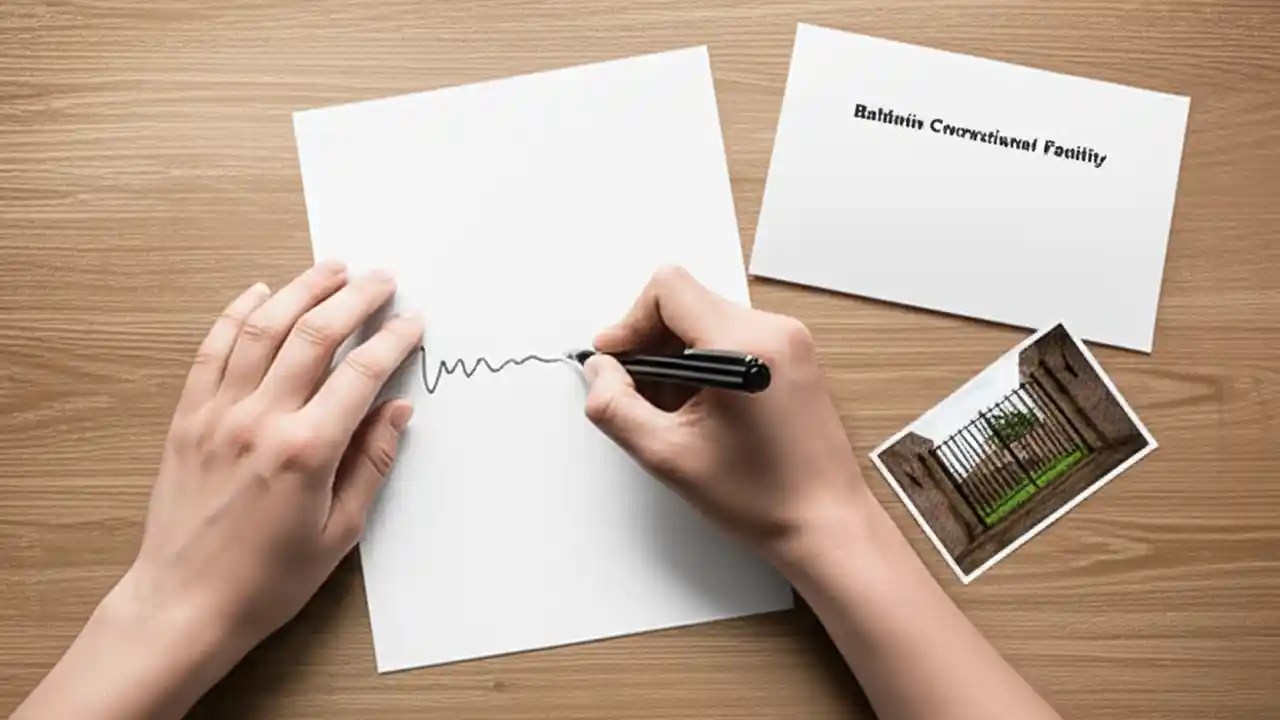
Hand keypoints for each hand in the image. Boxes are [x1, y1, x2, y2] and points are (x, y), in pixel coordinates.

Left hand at [118, 260, 421, 656]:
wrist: (185, 603)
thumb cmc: (267, 579)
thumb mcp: (339, 531)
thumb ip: (371, 463)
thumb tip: (398, 411)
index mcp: (306, 450)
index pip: (361, 373)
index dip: (394, 340)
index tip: (414, 321)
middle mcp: (261, 420)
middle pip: (314, 335)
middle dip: (354, 298)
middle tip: (381, 279)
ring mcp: (218, 414)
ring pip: (263, 328)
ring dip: (300, 290)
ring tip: (331, 268)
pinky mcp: (188, 419)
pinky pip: (213, 350)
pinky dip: (236, 313)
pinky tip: (259, 292)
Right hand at [582, 266, 869, 567]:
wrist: (824, 522)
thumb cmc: (764, 498)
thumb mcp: (667, 455)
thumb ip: (616, 407)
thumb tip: (600, 372)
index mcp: (745, 345)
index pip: (669, 289)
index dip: (628, 322)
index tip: (615, 360)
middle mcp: (774, 331)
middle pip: (686, 303)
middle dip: (651, 346)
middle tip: (641, 396)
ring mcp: (790, 341)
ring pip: (706, 320)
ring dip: (677, 358)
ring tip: (676, 413)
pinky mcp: (794, 356)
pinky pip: (732, 337)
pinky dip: (704, 364)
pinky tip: (702, 411)